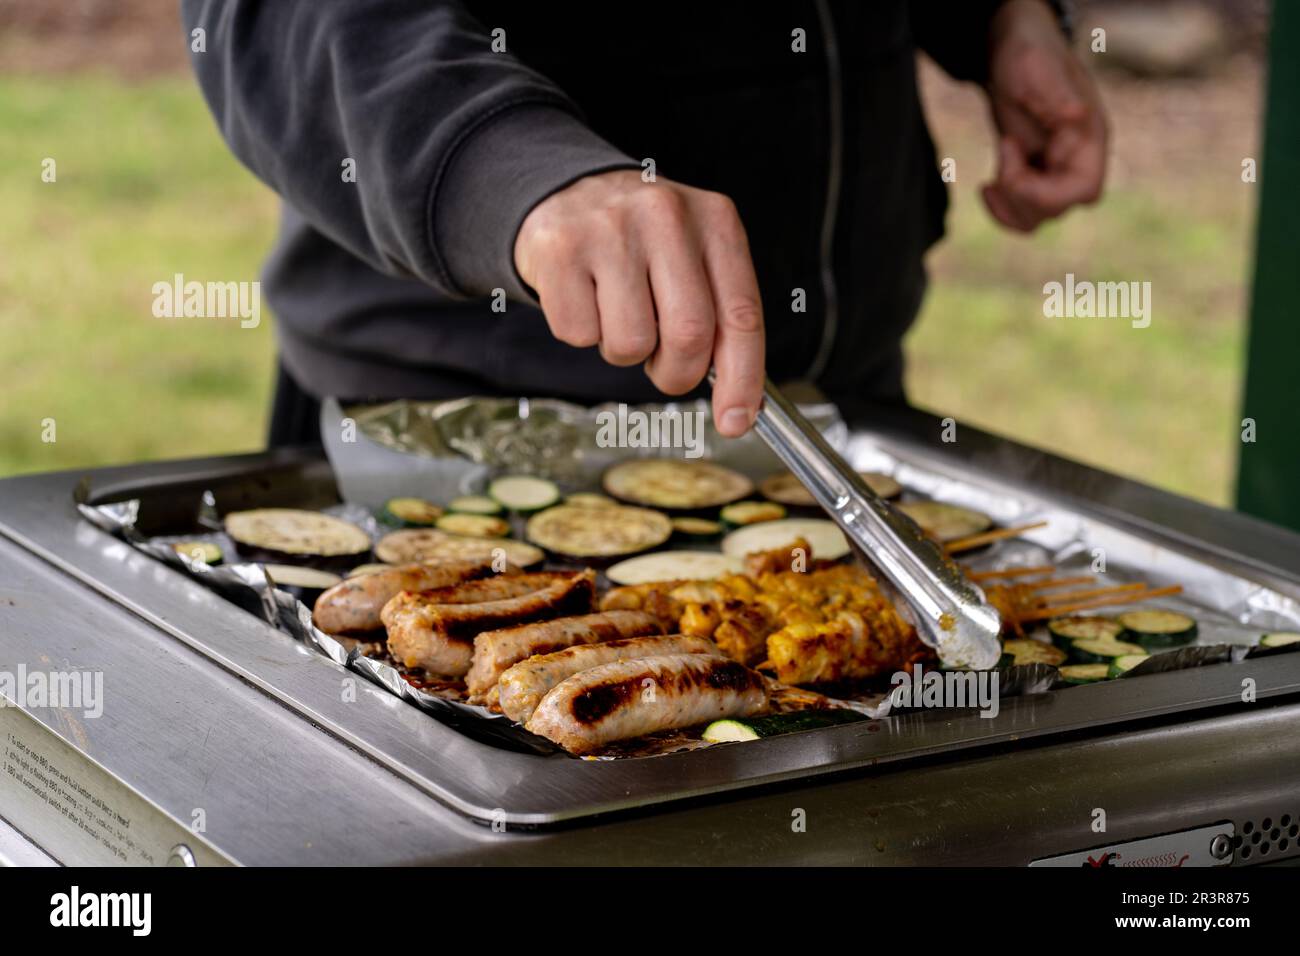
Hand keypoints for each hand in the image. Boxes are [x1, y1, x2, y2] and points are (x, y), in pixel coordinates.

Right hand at [514, 170, 764, 436]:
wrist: (566, 192)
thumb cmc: (640, 241)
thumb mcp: (693, 257)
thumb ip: (720, 316)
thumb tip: (739, 403)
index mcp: (715, 220)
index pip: (742, 315)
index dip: (742, 379)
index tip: (735, 420)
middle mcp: (666, 215)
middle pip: (690, 336)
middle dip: (677, 373)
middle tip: (664, 367)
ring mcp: (609, 230)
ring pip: (631, 344)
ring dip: (625, 352)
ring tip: (619, 314)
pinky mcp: (560, 250)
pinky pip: (580, 335)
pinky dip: (583, 334)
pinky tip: (585, 297)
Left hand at [982, 0, 1108, 231]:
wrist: (1012, 50)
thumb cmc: (1027, 54)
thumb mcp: (1036, 68)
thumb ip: (1056, 93)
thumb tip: (1077, 115)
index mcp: (1089, 139)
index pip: (1084, 191)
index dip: (1045, 192)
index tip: (1011, 154)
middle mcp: (1076, 161)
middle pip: (1055, 210)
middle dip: (1018, 191)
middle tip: (1005, 147)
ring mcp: (1054, 172)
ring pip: (1036, 218)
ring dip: (1007, 206)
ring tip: (992, 176)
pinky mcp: (1032, 176)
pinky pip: (1021, 213)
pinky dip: (1001, 209)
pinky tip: (986, 187)